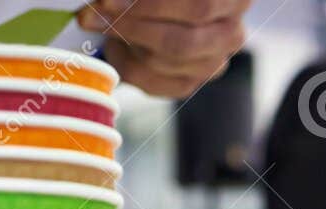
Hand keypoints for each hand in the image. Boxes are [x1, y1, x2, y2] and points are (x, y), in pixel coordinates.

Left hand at [81, 0, 249, 98]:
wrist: (170, 7)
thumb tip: (107, 3)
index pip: (196, 7)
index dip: (148, 6)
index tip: (106, 2)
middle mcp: (232, 32)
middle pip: (182, 42)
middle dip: (130, 28)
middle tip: (93, 17)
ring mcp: (215, 62)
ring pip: (166, 64)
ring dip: (126, 45)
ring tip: (107, 26)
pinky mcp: (193, 82)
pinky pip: (157, 84)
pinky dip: (129, 67)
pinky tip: (117, 48)